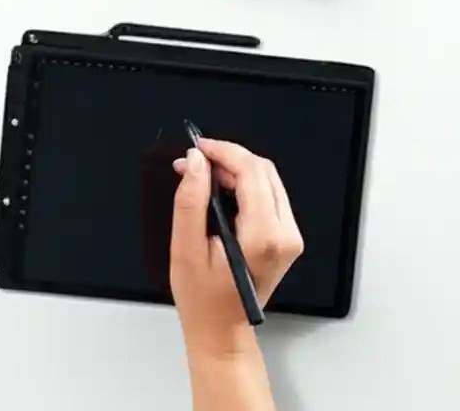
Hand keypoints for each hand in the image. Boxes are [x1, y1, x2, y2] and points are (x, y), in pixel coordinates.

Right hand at [170, 139, 303, 355]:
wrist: (222, 329)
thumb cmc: (203, 299)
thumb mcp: (186, 249)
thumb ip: (190, 201)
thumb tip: (194, 163)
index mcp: (264, 237)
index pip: (251, 173)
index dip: (223, 152)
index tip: (197, 147)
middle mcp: (285, 235)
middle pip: (263, 172)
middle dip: (227, 159)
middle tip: (193, 162)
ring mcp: (290, 237)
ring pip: (267, 180)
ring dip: (234, 171)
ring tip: (200, 177)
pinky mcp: (285, 238)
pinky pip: (269, 196)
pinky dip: (243, 186)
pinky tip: (217, 191)